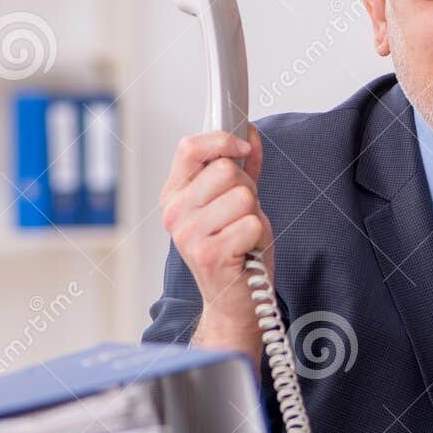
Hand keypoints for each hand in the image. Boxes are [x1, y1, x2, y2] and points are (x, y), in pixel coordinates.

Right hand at [160, 125, 274, 361]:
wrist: (236, 301)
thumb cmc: (236, 251)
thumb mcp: (235, 203)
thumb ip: (242, 167)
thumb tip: (250, 132)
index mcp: (175, 195)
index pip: (190, 148)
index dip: (222, 140)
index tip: (242, 147)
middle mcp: (175, 213)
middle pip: (226, 170)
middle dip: (247, 189)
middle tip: (241, 216)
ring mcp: (188, 235)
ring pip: (243, 197)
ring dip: (254, 216)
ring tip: (242, 236)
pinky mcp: (209, 255)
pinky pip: (252, 224)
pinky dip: (258, 237)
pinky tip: (245, 252)